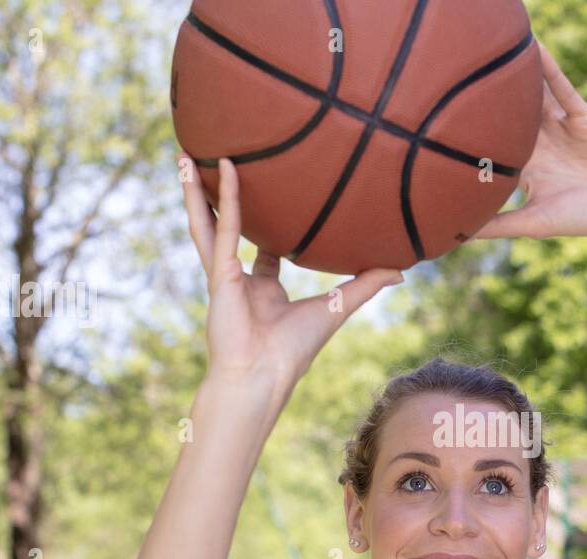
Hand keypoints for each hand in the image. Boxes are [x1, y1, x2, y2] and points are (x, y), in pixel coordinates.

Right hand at [181, 155, 402, 388]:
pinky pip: (224, 228)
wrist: (265, 376)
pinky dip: (225, 198)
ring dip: (196, 189)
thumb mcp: (337, 307)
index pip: (264, 251)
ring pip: (207, 222)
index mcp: (263, 291)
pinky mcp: (220, 274)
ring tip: (185, 154)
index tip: (270, 197)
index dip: (265, 227)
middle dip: (217, 198)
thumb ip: (365, 285)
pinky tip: (224, 168)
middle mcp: (239, 279)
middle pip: (225, 227)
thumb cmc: (294, 351)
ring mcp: (224, 275)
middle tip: (214, 163)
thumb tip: (401, 270)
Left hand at [471, 40, 586, 244]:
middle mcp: (542, 144)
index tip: (443, 113)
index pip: (494, 142)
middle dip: (491, 96)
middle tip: (460, 71)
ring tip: (493, 51)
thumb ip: (497, 226)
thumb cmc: (582, 221)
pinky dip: (550, 68)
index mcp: (527, 166)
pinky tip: (536, 48)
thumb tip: (456, 237)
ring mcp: (563, 127)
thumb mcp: (532, 223)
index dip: (472, 128)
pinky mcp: (583, 116)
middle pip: (510, 113)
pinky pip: (563, 88)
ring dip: (518, 75)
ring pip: (534, 96)